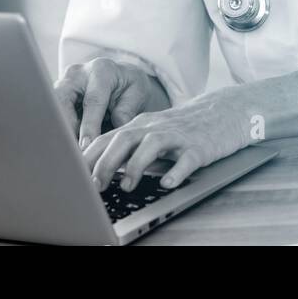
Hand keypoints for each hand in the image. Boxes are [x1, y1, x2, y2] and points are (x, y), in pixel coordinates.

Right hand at [54, 57, 170, 149]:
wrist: (120, 77)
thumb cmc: (129, 87)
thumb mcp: (137, 94)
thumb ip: (126, 112)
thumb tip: (111, 135)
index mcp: (101, 70)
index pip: (92, 101)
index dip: (89, 126)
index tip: (87, 147)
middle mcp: (77, 73)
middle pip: (63, 102)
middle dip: (66, 129)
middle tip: (73, 153)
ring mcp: (62, 83)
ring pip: (52, 109)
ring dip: (59, 132)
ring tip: (68, 153)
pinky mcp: (54, 94)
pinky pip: (51, 115)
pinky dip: (58, 131)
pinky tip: (65, 147)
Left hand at [83, 87, 254, 192]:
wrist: (225, 112)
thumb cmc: (183, 129)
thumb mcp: (152, 134)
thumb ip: (129, 149)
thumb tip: (96, 172)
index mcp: (140, 125)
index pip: (106, 138)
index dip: (88, 157)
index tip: (72, 176)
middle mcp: (155, 127)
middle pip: (123, 139)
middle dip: (105, 162)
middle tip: (94, 186)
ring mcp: (177, 135)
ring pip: (151, 144)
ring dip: (136, 166)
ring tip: (127, 186)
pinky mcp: (199, 146)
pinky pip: (186, 159)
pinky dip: (176, 172)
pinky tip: (168, 183)